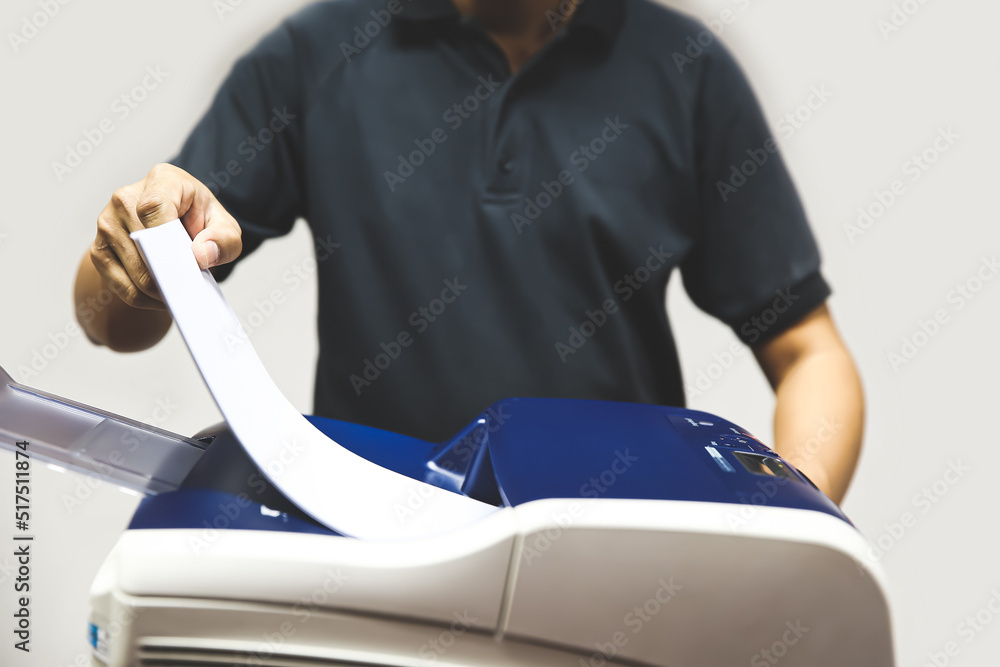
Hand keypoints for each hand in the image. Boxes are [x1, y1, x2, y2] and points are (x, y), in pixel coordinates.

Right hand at [89, 163, 242, 308]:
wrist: (174, 222)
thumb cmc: (198, 219)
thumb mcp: (224, 225)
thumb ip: (224, 238)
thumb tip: (200, 255)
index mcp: (161, 181)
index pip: (154, 207)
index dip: (168, 237)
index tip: (188, 259)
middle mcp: (125, 199)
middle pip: (146, 248)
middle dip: (174, 275)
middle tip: (194, 290)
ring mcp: (107, 224)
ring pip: (136, 273)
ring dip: (162, 291)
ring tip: (184, 294)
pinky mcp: (99, 250)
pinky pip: (122, 287)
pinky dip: (145, 299)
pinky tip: (164, 299)